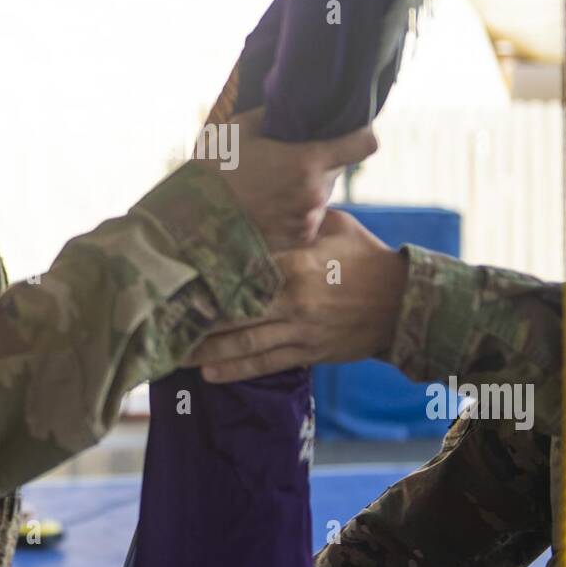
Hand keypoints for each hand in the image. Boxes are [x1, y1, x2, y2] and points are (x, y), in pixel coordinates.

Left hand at [187, 209, 406, 381]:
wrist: (403, 303)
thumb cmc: (364, 257)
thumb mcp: (336, 226)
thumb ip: (300, 218)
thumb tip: (270, 192)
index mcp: (298, 264)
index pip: (245, 270)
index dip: (210, 275)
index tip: (178, 275)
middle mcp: (294, 300)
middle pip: (236, 311)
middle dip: (199, 318)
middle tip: (163, 319)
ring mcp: (300, 331)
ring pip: (246, 343)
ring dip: (209, 351)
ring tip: (174, 352)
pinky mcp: (307, 353)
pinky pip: (266, 363)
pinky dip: (236, 369)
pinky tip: (208, 374)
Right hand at [210, 109, 377, 249]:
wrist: (193, 221)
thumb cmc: (214, 170)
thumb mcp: (240, 129)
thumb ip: (273, 115)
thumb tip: (288, 105)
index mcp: (307, 162)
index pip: (365, 145)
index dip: (360, 134)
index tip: (347, 131)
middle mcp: (315, 193)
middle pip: (337, 169)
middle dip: (321, 161)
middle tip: (289, 157)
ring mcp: (308, 219)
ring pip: (321, 194)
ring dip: (307, 187)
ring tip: (272, 185)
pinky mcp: (298, 239)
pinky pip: (308, 217)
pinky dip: (295, 210)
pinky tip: (268, 206)